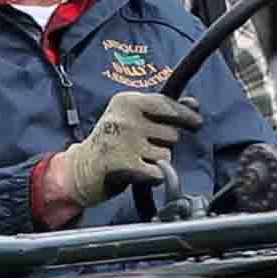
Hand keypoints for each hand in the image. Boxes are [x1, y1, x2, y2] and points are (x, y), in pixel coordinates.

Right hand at [42, 86, 200, 213]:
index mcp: (126, 101)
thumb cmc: (112, 142)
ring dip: (157, 161)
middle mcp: (124, 118)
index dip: (185, 115)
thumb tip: (194, 104)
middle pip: (171, 134)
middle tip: (141, 148)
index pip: (166, 105)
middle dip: (163, 144)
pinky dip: (153, 176)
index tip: (197, 124)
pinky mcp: (122, 165)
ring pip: (166, 155)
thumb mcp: (133, 118)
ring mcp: (122, 141)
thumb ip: (163, 110)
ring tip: (135, 159)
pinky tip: (138, 172)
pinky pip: (158, 172)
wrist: (80, 170)